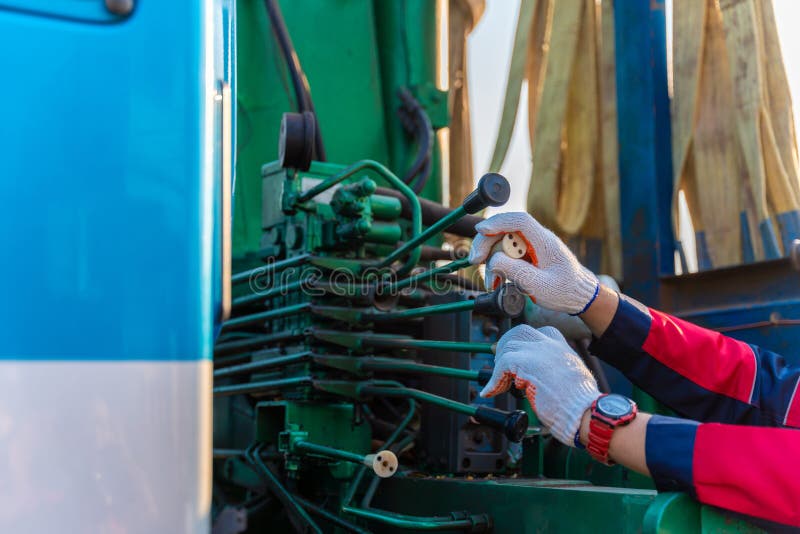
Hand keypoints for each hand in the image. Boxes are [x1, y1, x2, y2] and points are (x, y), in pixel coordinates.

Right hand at [468, 212, 598, 314]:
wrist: (579, 297)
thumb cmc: (565, 291)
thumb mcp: (539, 285)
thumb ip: (515, 271)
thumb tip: (492, 260)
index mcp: (544, 242)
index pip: (520, 221)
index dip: (498, 222)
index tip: (481, 230)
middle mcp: (536, 239)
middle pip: (505, 230)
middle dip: (486, 244)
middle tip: (475, 261)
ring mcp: (531, 247)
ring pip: (502, 244)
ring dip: (491, 261)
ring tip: (491, 283)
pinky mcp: (527, 256)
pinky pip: (507, 255)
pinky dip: (498, 267)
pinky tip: (496, 282)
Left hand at [480, 324, 599, 445]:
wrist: (584, 412)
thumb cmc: (580, 405)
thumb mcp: (573, 380)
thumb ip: (557, 371)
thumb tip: (536, 378)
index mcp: (563, 348)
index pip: (541, 334)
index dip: (525, 344)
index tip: (517, 356)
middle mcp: (551, 345)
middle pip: (522, 333)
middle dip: (508, 345)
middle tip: (500, 364)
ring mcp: (539, 351)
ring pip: (509, 347)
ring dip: (500, 365)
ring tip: (500, 382)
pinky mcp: (526, 363)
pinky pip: (502, 365)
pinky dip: (494, 380)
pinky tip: (491, 391)